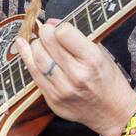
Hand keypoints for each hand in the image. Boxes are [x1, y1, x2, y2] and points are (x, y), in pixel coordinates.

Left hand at [14, 18, 135, 135]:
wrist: (112, 112)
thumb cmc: (108, 80)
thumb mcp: (100, 53)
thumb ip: (76, 37)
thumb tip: (51, 23)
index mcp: (92, 59)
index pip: (63, 33)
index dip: (59, 27)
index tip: (60, 29)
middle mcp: (77, 74)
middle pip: (48, 43)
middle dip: (44, 33)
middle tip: (46, 32)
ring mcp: (63, 89)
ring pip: (37, 58)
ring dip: (35, 45)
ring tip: (39, 42)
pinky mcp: (53, 99)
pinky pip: (34, 75)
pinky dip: (27, 58)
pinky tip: (23, 47)